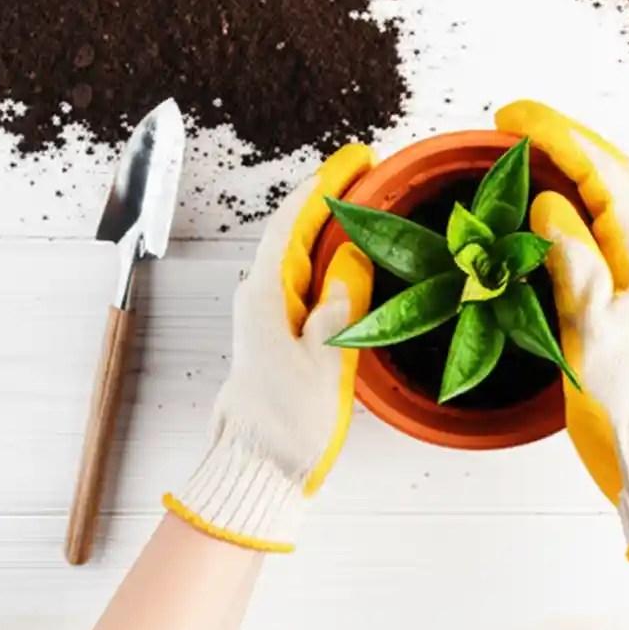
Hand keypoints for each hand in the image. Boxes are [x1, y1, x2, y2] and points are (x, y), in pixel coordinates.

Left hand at [163, 145, 374, 552]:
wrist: (258, 469)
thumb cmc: (286, 422)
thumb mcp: (324, 363)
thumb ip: (338, 309)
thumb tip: (352, 264)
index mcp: (265, 296)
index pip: (293, 222)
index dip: (324, 185)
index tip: (354, 160)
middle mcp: (260, 298)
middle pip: (295, 231)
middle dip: (331, 197)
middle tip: (370, 172)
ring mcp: (266, 315)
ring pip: (301, 255)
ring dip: (332, 227)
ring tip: (369, 204)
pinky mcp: (277, 333)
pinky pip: (305, 282)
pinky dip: (329, 261)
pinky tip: (353, 259)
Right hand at [495, 101, 628, 560]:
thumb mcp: (595, 327)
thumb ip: (572, 262)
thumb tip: (550, 207)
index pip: (599, 168)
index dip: (553, 134)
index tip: (511, 116)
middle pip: (613, 175)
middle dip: (566, 143)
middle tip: (519, 127)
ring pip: (610, 206)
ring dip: (573, 176)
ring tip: (530, 161)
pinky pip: (604, 240)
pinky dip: (575, 217)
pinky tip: (554, 224)